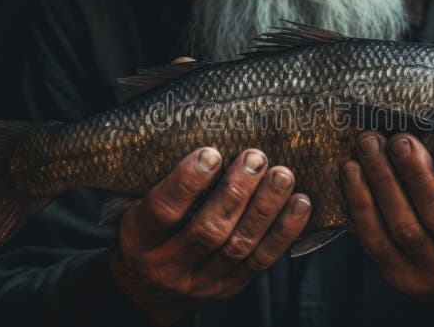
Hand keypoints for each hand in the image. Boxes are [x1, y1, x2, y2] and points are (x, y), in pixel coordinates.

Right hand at [109, 147, 311, 325]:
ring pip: (238, 246)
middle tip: (256, 158)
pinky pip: (259, 262)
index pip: (162, 211)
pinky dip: (283, 233)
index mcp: (137, 241)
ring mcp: (199, 283)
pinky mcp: (226, 289)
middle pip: (207, 230)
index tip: (211, 152)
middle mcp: (167, 266)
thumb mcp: (135, 214)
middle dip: (236, 191)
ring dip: (264, 208)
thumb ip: (162, 187)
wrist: (143, 296)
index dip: (187, 181)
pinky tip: (299, 205)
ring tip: (282, 176)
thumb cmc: (144, 239)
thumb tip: (199, 138)